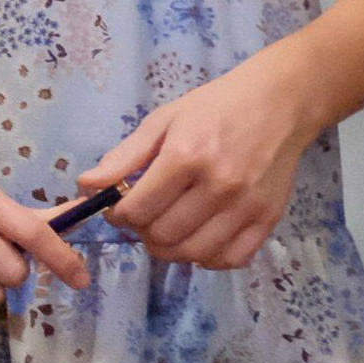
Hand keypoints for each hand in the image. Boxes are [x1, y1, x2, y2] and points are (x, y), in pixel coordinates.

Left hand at [78, 51, 326, 270]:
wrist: (277, 103)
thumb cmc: (214, 108)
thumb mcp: (162, 121)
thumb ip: (123, 157)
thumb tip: (85, 187)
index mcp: (185, 156)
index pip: (137, 210)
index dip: (118, 215)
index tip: (118, 208)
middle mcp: (218, 185)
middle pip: (163, 236)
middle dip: (142, 232)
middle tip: (143, 218)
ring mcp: (246, 206)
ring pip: (193, 253)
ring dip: (170, 249)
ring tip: (166, 229)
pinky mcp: (268, 219)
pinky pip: (230, 259)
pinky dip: (208, 258)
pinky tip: (198, 239)